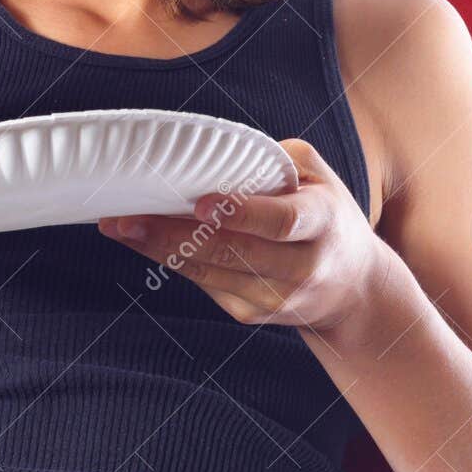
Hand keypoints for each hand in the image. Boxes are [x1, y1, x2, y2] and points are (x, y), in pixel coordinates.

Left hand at [97, 139, 388, 332]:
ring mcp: (275, 298)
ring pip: (209, 272)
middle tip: (127, 215)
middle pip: (232, 252)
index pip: (282, 222)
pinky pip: (203, 283)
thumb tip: (213, 157)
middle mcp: (302, 267)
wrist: (353, 290)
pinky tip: (140, 241)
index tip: (201, 203)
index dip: (242, 213)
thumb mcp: (320, 177)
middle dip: (173, 234)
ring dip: (157, 249)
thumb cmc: (326, 216)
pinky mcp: (251, 314)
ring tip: (118, 226)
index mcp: (324, 223)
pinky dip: (170, 260)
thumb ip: (273, 160)